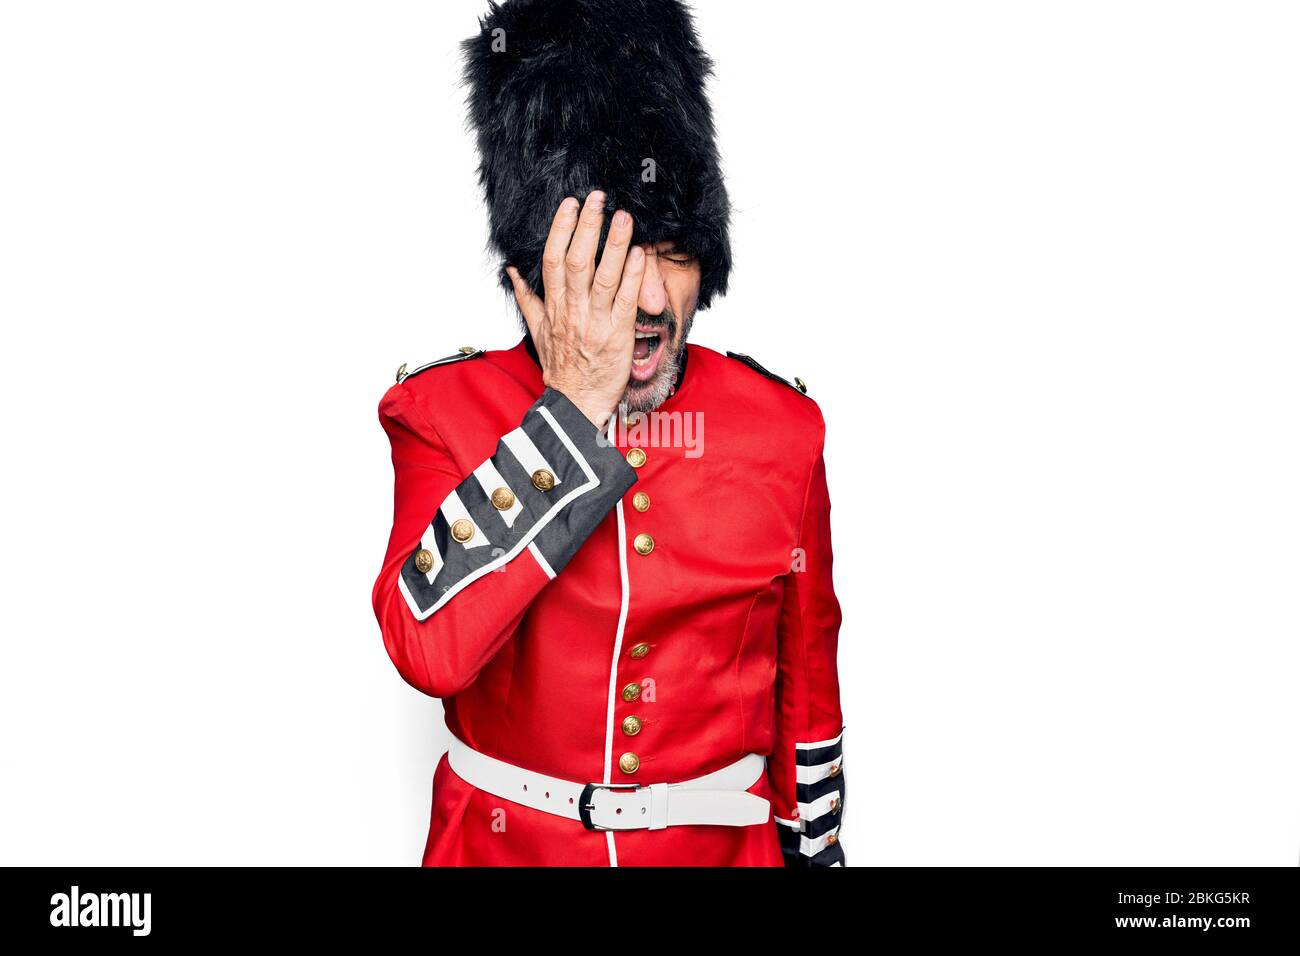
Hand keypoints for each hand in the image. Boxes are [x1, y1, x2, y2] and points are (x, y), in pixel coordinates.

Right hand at [506, 191, 645, 427]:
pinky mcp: (617, 334)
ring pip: (603, 276)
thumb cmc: (561, 368)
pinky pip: (625, 300)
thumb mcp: (538, 332)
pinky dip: (632, 276)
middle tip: (598, 198)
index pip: (553, 259)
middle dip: (587, 226)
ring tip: (623, 217)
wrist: (576, 404)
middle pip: (577, 260)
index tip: (570, 204)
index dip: (561, 228)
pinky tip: (640, 253)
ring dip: (614, 244)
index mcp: (554, 306)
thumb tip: (511, 271)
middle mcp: (572, 310)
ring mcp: (595, 322)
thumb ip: (527, 299)